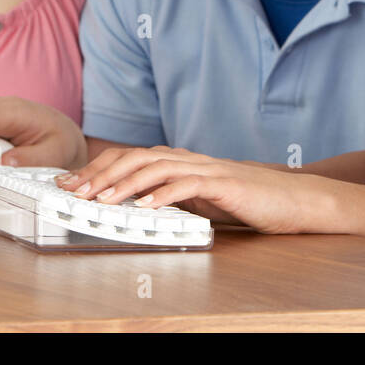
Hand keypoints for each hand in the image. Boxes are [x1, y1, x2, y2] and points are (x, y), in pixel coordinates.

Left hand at [57, 146, 330, 233]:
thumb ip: (173, 199)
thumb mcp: (201, 201)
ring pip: (157, 167)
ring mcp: (208, 169)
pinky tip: (147, 205)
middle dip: (101, 174)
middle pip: (136, 157)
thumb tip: (138, 207)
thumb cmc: (249, 203)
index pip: (131, 158)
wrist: (294, 201)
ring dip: (125, 183)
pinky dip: (165, 194)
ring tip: (102, 200)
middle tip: (74, 190)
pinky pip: (189, 185)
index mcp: (182, 162)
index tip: (70, 183)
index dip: (98, 168)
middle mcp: (190, 159)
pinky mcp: (225, 183)